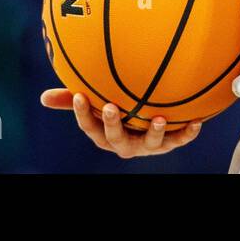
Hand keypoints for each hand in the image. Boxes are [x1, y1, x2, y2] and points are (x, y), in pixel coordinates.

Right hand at [39, 89, 202, 157]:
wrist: (153, 122)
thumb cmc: (120, 111)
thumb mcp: (98, 104)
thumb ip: (74, 99)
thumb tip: (43, 97)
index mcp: (105, 134)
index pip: (89, 127)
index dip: (82, 113)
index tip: (79, 95)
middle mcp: (125, 143)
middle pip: (115, 138)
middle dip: (112, 124)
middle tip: (111, 107)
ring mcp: (147, 145)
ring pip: (149, 144)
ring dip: (154, 132)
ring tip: (158, 119)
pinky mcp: (169, 143)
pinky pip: (179, 140)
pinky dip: (187, 133)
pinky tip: (196, 122)